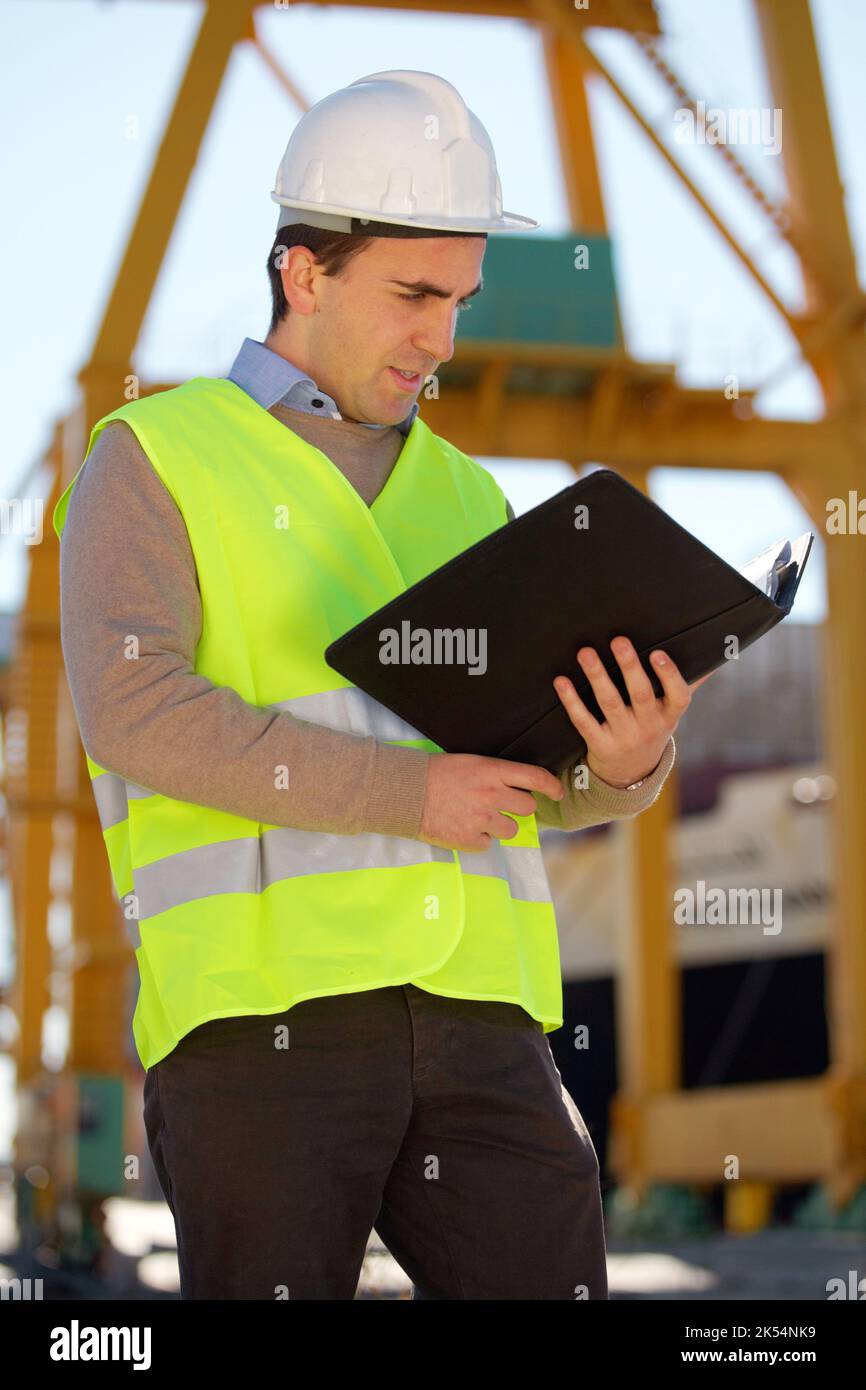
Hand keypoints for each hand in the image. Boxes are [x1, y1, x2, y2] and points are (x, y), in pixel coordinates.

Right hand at [418, 752, 563, 852]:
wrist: (406, 792)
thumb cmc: (435, 773)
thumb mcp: (470, 762)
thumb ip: (495, 775)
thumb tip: (515, 787)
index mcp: (492, 771)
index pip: (535, 777)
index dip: (551, 786)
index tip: (557, 791)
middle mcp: (492, 795)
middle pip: (527, 807)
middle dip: (517, 807)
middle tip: (500, 804)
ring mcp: (482, 819)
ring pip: (511, 830)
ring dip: (500, 826)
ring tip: (478, 817)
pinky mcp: (469, 839)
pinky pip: (487, 844)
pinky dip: (478, 839)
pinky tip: (463, 827)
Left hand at [552, 637, 712, 788]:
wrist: (631, 775)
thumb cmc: (653, 728)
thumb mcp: (672, 712)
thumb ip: (689, 681)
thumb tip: (721, 650)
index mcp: (669, 715)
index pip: (678, 696)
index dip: (669, 675)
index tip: (658, 653)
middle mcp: (649, 727)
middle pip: (640, 694)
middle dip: (630, 667)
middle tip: (618, 640)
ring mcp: (624, 737)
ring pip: (610, 704)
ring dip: (598, 676)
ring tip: (586, 653)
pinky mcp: (600, 745)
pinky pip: (584, 721)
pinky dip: (571, 701)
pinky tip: (562, 681)